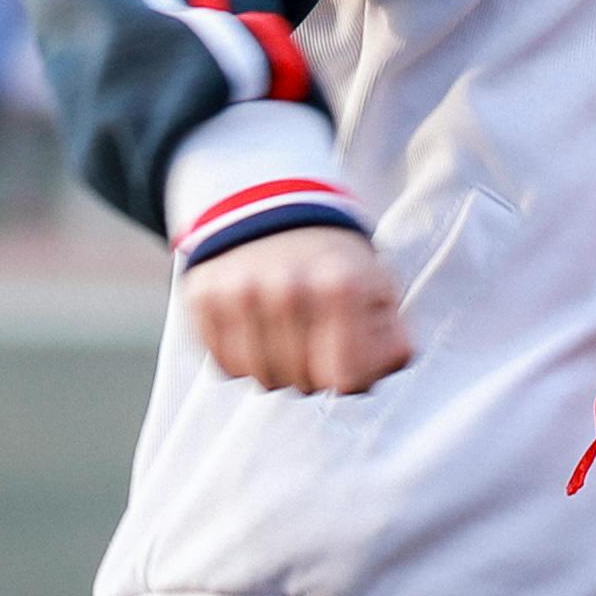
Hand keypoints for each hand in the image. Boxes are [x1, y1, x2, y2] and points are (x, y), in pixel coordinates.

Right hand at [187, 224, 413, 394]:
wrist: (277, 210)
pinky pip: (223, 364)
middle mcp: (286, 287)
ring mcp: (240, 290)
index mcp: (340, 286)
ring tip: (286, 337)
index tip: (348, 359)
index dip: (350, 379)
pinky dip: (241, 358)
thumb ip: (392, 344)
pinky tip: (256, 330)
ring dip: (275, 370)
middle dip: (313, 375)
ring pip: (259, 378)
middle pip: (300, 385)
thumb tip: (371, 382)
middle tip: (316, 342)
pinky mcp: (203, 295)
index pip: (345, 381)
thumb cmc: (336, 264)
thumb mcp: (381, 293)